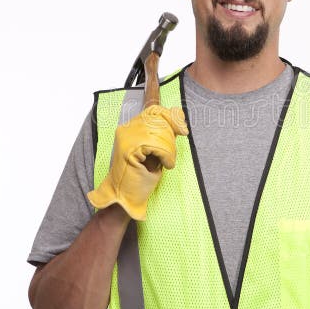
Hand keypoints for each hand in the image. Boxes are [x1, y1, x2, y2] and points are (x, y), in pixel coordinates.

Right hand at [87, 105, 188, 219]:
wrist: (125, 198)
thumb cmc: (140, 177)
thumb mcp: (155, 150)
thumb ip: (162, 133)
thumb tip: (179, 116)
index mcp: (131, 126)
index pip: (155, 110)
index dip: (173, 117)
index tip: (184, 130)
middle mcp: (127, 128)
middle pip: (160, 121)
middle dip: (171, 139)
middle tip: (169, 156)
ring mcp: (126, 137)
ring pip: (161, 133)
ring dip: (170, 151)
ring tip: (165, 163)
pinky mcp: (129, 148)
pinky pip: (159, 145)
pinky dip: (167, 157)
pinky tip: (165, 165)